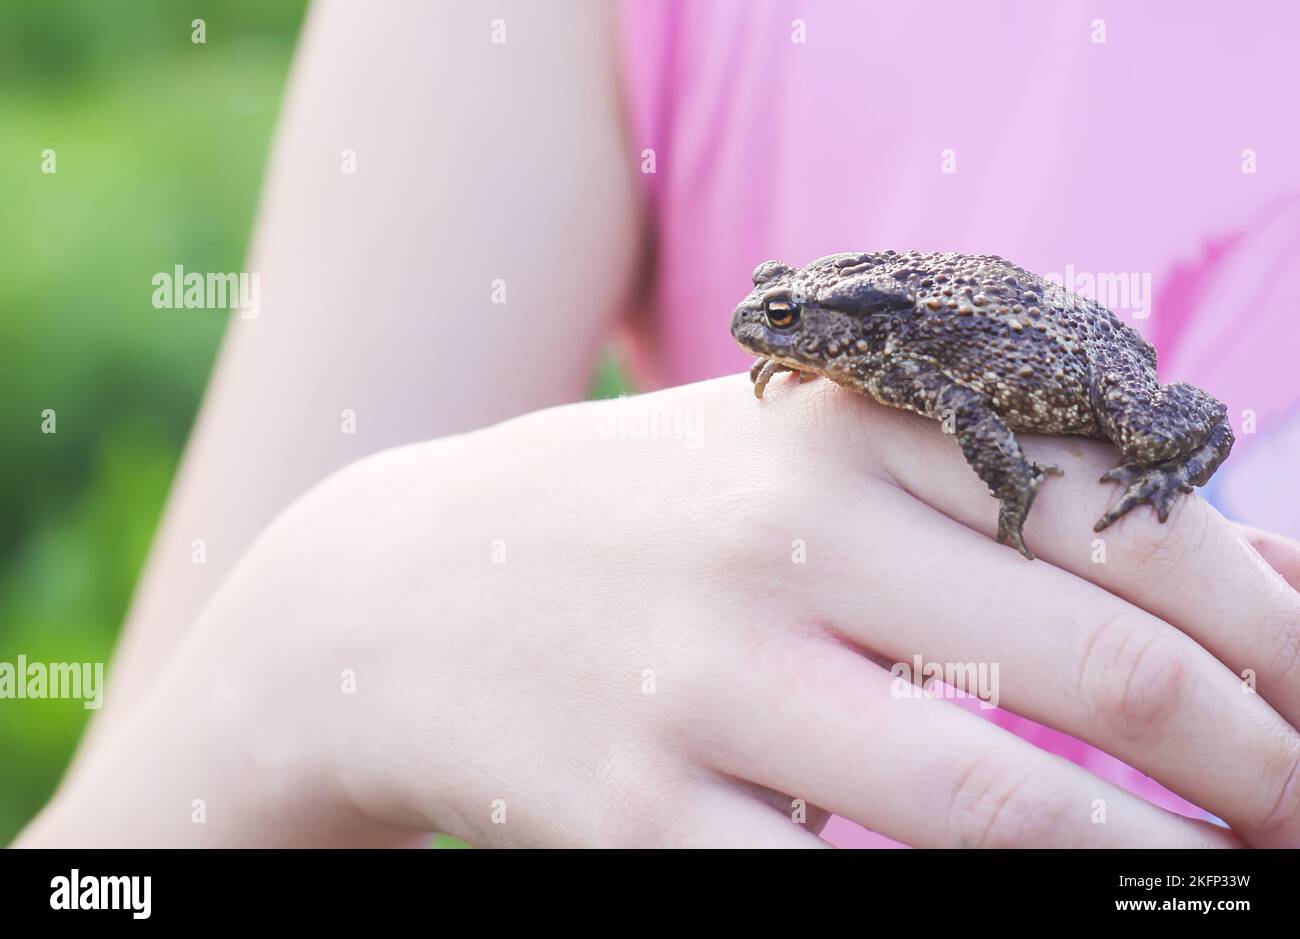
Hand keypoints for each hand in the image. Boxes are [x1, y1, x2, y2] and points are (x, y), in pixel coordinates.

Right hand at [23, 374, 1299, 846]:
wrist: (392, 596)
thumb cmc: (632, 517)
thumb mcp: (780, 440)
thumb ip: (960, 456)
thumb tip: (1191, 511)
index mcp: (831, 432)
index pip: (1114, 515)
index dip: (1261, 615)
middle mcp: (778, 546)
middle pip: (1094, 658)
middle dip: (1252, 752)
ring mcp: (704, 689)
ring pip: (1000, 805)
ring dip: (1149, 858)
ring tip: (1220, 874)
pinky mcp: (641, 820)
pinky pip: (845, 891)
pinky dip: (976, 905)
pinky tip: (1049, 897)